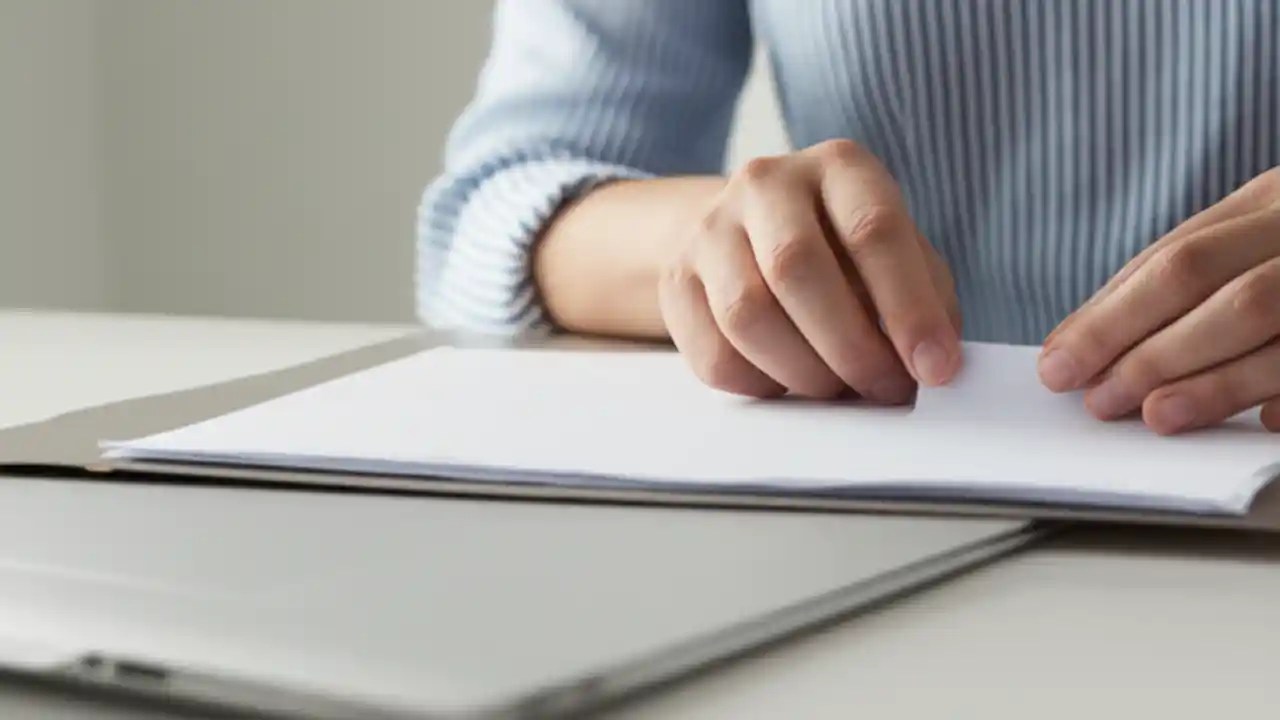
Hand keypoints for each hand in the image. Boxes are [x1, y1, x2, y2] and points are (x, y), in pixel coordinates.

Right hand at [658, 140, 961, 401]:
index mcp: (838, 167)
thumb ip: (924, 301)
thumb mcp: (899, 256)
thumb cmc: (844, 253)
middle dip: (850, 346)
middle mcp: (766, 183)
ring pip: (746, 314)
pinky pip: (713, 354)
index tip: (934, 367)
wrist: (749, 233)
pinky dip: (761, 385)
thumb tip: (932, 365)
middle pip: (796, 268)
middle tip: (882, 388)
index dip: (908, 307)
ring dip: (803, 372)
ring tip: (837, 389)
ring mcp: (711, 229)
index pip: (873, 229)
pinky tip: (789, 382)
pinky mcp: (677, 280)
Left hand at [1040, 167, 1279, 433]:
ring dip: (1213, 379)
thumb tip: (1084, 339)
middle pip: (1223, 288)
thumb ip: (1186, 273)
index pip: (1177, 258)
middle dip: (1150, 349)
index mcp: (1275, 198)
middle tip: (1098, 399)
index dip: (1111, 314)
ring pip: (1274, 318)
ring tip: (1155, 417)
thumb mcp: (1258, 228)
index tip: (1058, 362)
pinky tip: (1264, 421)